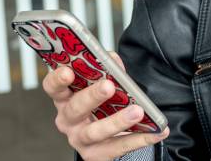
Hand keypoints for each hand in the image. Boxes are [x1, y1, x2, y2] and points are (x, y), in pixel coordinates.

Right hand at [45, 52, 168, 159]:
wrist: (109, 134)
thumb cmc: (101, 102)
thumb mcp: (99, 83)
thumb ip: (105, 68)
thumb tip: (111, 59)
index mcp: (65, 98)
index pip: (53, 87)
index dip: (57, 79)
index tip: (68, 71)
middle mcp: (68, 120)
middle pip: (75, 109)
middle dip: (92, 96)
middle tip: (109, 85)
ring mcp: (80, 139)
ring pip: (95, 132)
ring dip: (118, 120)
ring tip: (137, 110)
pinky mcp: (96, 154)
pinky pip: (118, 148)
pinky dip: (139, 139)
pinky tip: (157, 131)